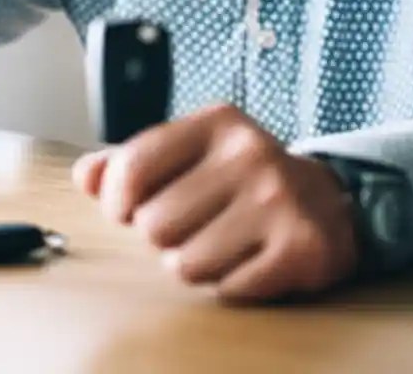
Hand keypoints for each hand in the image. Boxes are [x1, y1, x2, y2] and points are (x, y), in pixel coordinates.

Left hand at [73, 104, 358, 301]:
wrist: (326, 202)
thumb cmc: (239, 180)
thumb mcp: (188, 155)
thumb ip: (129, 163)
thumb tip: (85, 176)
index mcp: (216, 123)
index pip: (132, 168)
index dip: (117, 201)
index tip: (129, 208)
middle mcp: (250, 153)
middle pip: (154, 225)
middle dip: (164, 236)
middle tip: (195, 224)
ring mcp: (279, 200)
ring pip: (185, 264)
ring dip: (195, 263)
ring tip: (222, 242)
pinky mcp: (301, 247)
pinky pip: (227, 289)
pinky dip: (231, 284)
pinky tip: (251, 258)